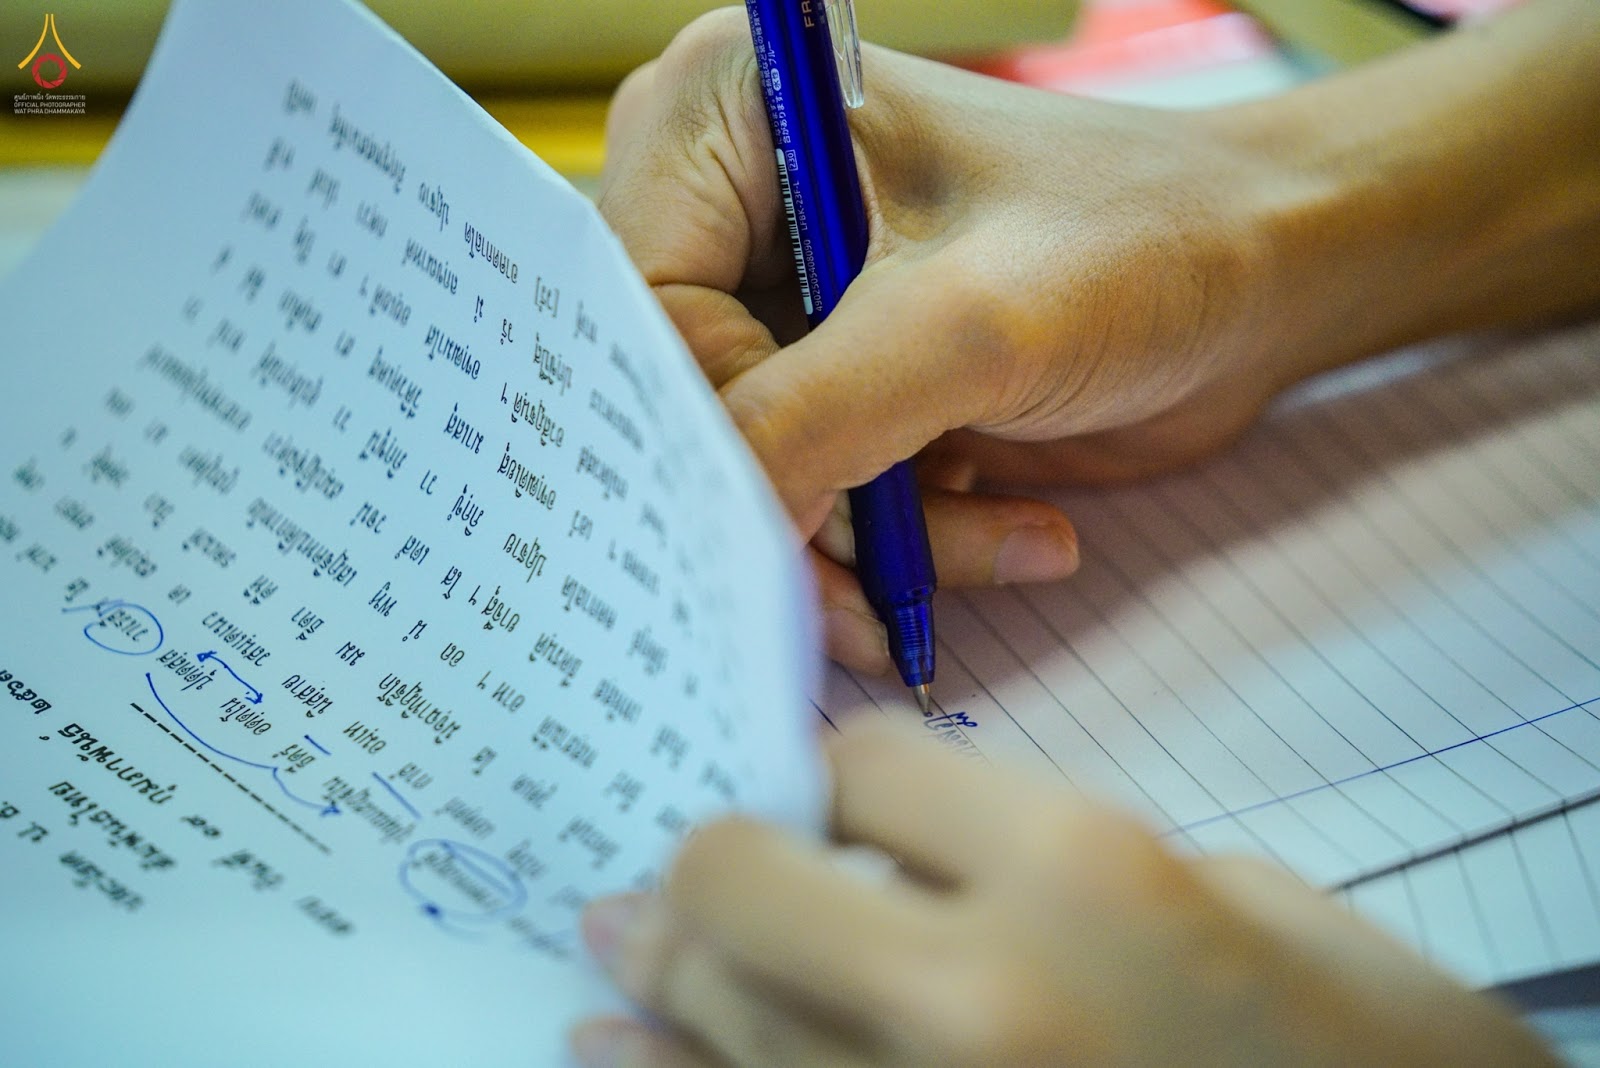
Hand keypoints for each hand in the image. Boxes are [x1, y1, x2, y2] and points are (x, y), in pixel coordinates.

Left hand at [573, 722, 1555, 1066]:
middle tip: (705, 862)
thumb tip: (897, 844)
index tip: (856, 792)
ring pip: (714, 1018)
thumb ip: (1038, 852)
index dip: (855, 768)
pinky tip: (610, 1047)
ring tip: (610, 938)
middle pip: (740, 888)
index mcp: (1079, 872)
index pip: (864, 762)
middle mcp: (972, 996)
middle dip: (720, 861)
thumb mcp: (1227, 891)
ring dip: (657, 971)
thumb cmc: (1359, 1032)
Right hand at [598, 11, 1300, 673]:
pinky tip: (1006, 530)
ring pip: (756, 457)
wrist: (1260, 281)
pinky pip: (816, 481)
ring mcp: (788, 287)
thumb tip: (710, 523)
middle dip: (790, 502)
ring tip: (977, 542)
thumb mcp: (971, 326)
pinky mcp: (843, 363)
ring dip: (860, 537)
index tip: (779, 531)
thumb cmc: (1142, 245)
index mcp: (726, 114)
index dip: (706, 432)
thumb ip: (817, 417)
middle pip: (688, 393)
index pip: (642, 306)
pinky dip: (898, 536)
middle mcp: (734, 196)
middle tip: (864, 592)